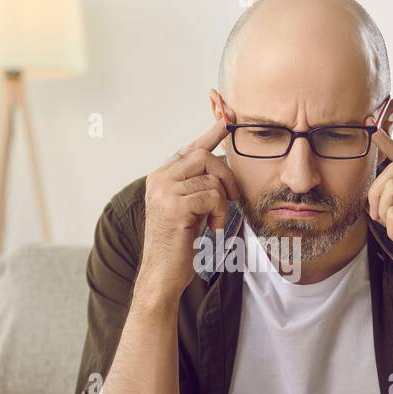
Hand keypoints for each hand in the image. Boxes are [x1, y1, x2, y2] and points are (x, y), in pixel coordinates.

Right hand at [137, 116, 241, 301]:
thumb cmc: (178, 244)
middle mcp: (158, 179)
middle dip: (226, 175)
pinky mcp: (175, 207)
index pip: (190, 148)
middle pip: (204, 157)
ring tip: (215, 220)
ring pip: (211, 179)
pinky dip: (219, 213)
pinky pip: (212, 196)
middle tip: (234, 196)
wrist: (161, 274)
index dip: (211, 133)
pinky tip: (211, 228)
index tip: (227, 118)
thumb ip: (196, 185)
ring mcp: (164, 192)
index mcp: (160, 177)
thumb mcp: (188, 208)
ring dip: (222, 202)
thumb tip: (219, 162)